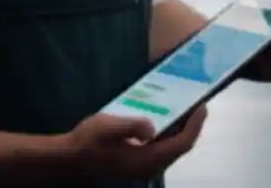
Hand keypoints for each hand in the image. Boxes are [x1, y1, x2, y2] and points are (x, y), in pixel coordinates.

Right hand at [59, 106, 207, 182]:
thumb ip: (130, 125)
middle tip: (196, 103)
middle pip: (181, 146)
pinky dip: (169, 133)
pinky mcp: (138, 163)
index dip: (195, 124)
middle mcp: (150, 166)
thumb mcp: (106, 127)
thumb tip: (151, 127)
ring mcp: (144, 167)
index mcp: (147, 159)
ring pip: (172, 148)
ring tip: (184, 106)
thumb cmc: (87, 141)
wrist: (69, 159)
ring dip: (181, 129)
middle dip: (192, 125)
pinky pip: (162, 149)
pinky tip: (165, 118)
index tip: (202, 105)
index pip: (182, 143)